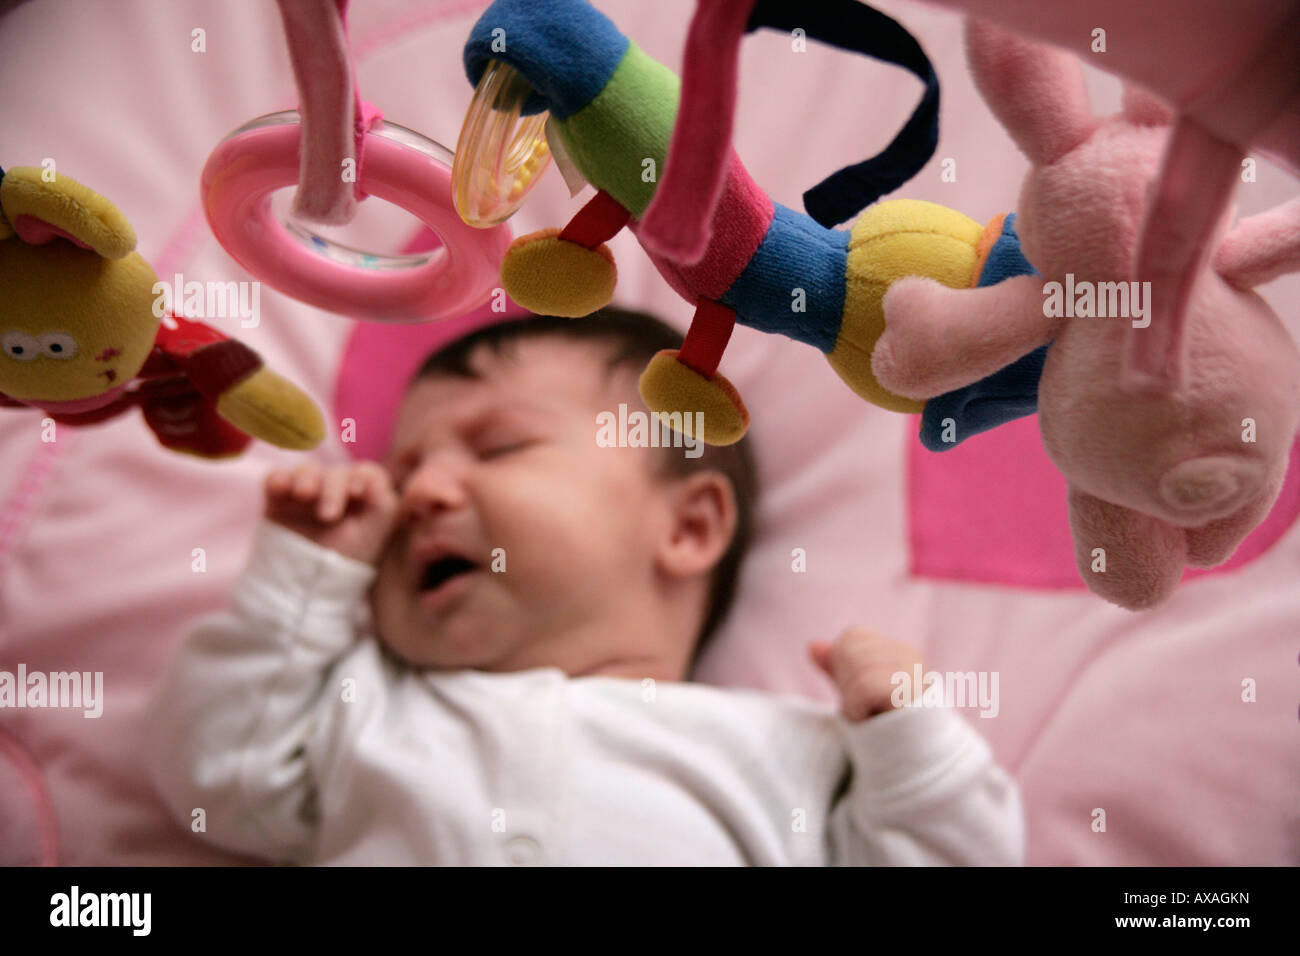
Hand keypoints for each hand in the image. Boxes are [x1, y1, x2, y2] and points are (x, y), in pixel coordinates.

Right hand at [264, 461, 399, 564]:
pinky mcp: (279, 498)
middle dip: (333, 488)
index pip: (365, 474)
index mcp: (361, 494)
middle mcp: (335, 488)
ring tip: (304, 494)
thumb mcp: (376, 532)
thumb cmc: (349, 557)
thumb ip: (384, 503)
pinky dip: (279, 479)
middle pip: (336, 473)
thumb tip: (371, 478)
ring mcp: (307, 492)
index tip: (356, 493)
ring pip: (307, 471)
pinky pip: (276, 479)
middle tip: (328, 515)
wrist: (311, 584)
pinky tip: (281, 488)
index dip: (361, 478)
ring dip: (307, 478)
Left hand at [808, 627, 925, 721]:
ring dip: (852, 701)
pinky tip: (871, 720)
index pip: (852, 637)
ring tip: (871, 715)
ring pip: (856, 669)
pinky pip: (864, 686)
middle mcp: (908, 654)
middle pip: (850, 649)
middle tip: (866, 708)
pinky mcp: (910, 689)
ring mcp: (912, 671)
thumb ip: (836, 669)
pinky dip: (857, 707)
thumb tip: (812, 646)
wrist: (912, 762)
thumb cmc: (883, 726)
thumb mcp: (854, 694)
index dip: (842, 666)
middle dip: (846, 683)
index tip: (859, 695)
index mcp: (897, 650)